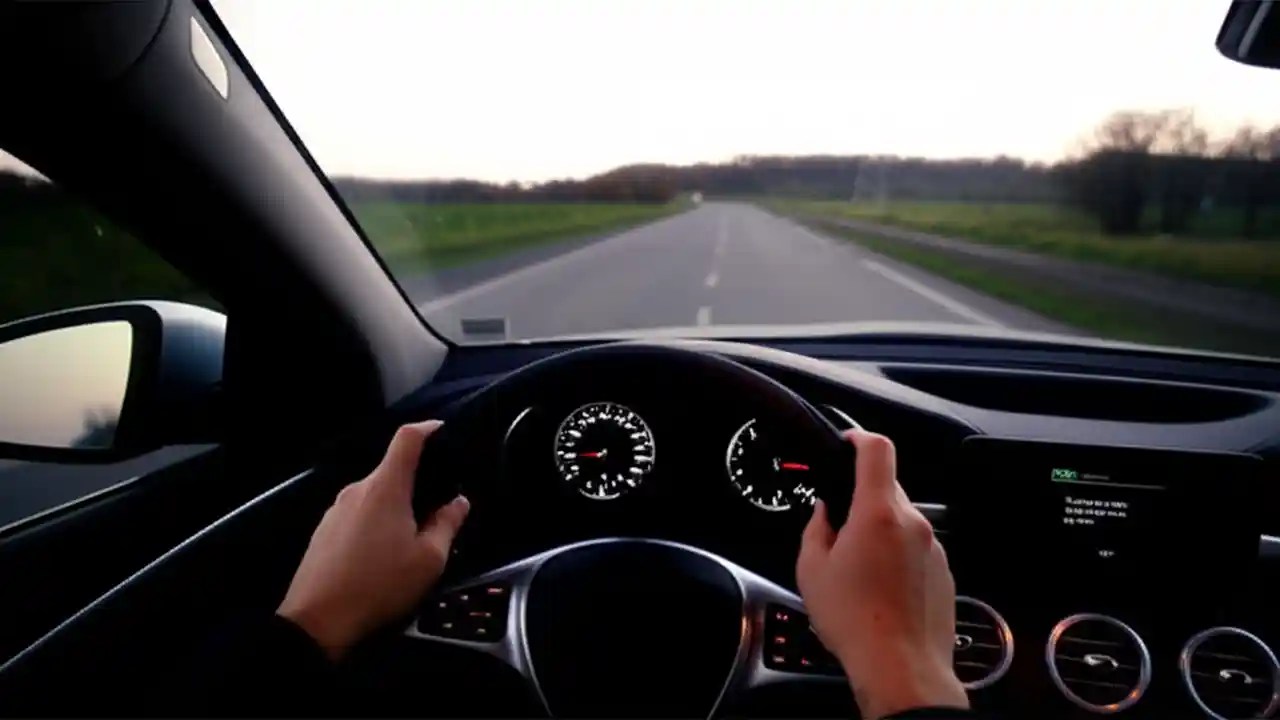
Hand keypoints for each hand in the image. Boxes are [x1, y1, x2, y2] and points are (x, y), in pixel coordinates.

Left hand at [278, 420, 469, 659]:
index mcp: (386, 488)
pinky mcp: (323, 531)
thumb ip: (447, 524)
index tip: (443, 431)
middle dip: (417, 483)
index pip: (407, 439)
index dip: (428, 428)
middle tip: (439, 508)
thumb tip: (459, 502)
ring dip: (395, 508)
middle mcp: (357, 490)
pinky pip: (358, 514)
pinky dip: (376, 523)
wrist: (317, 621)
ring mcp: (335, 510)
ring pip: (375, 496)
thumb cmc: (380, 585)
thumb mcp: (429, 559)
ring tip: (411, 538)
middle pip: (392, 471)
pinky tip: (382, 554)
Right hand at [796, 430, 966, 719]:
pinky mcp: (945, 572)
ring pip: (903, 521)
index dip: (860, 437)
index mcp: (878, 513)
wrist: (901, 667)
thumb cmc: (854, 621)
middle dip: (862, 499)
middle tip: (839, 528)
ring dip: (881, 532)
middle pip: (888, 489)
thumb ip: (816, 528)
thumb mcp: (812, 569)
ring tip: (858, 569)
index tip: (849, 441)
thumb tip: (824, 512)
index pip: (878, 450)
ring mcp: (934, 548)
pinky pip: (917, 549)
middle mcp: (914, 523)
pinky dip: (898, 556)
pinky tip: (880, 588)